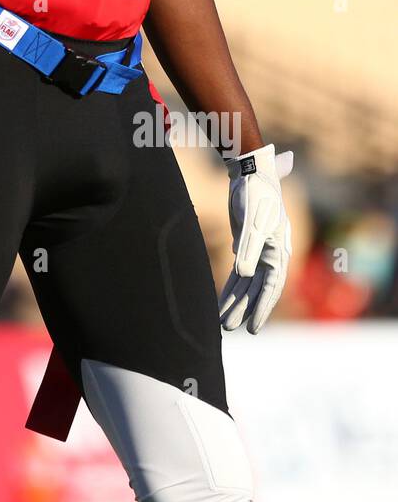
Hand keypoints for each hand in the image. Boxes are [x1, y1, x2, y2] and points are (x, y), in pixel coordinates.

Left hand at [219, 143, 292, 333]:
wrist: (249, 173)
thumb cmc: (255, 195)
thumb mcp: (251, 222)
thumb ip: (248, 249)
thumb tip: (244, 274)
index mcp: (278, 251)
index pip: (271, 286)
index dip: (262, 308)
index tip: (252, 328)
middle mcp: (271, 254)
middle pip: (257, 288)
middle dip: (244, 308)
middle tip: (230, 328)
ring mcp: (258, 250)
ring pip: (247, 282)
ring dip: (235, 300)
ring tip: (223, 320)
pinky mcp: (246, 244)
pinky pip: (239, 271)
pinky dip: (232, 285)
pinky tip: (224, 298)